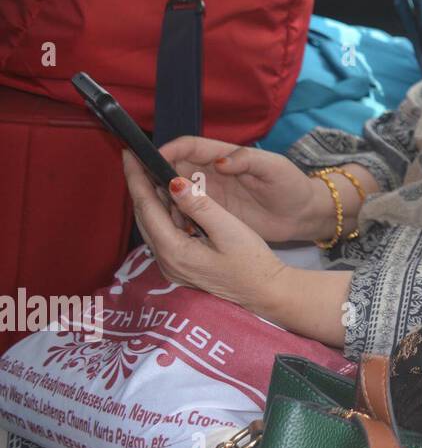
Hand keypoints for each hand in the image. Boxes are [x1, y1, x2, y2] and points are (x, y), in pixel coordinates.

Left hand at [122, 151, 286, 311]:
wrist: (266, 293)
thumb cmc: (253, 263)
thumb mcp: (230, 229)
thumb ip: (200, 206)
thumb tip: (173, 183)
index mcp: (175, 251)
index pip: (147, 207)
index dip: (136, 178)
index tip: (129, 154)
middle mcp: (166, 261)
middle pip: (145, 216)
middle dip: (139, 186)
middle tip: (137, 159)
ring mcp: (172, 266)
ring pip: (153, 225)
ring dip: (152, 199)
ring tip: (151, 174)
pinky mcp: (181, 267)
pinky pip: (165, 234)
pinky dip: (165, 214)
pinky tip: (173, 201)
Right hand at [158, 135, 327, 243]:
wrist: (303, 215)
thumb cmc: (292, 185)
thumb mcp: (274, 168)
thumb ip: (248, 160)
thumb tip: (219, 161)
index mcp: (223, 155)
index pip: (187, 147)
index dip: (166, 150)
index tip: (149, 160)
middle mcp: (211, 173)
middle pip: (172, 169)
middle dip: (155, 177)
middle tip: (142, 191)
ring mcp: (210, 195)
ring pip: (174, 193)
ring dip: (162, 200)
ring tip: (156, 212)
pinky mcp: (212, 215)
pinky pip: (185, 214)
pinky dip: (174, 218)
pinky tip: (170, 228)